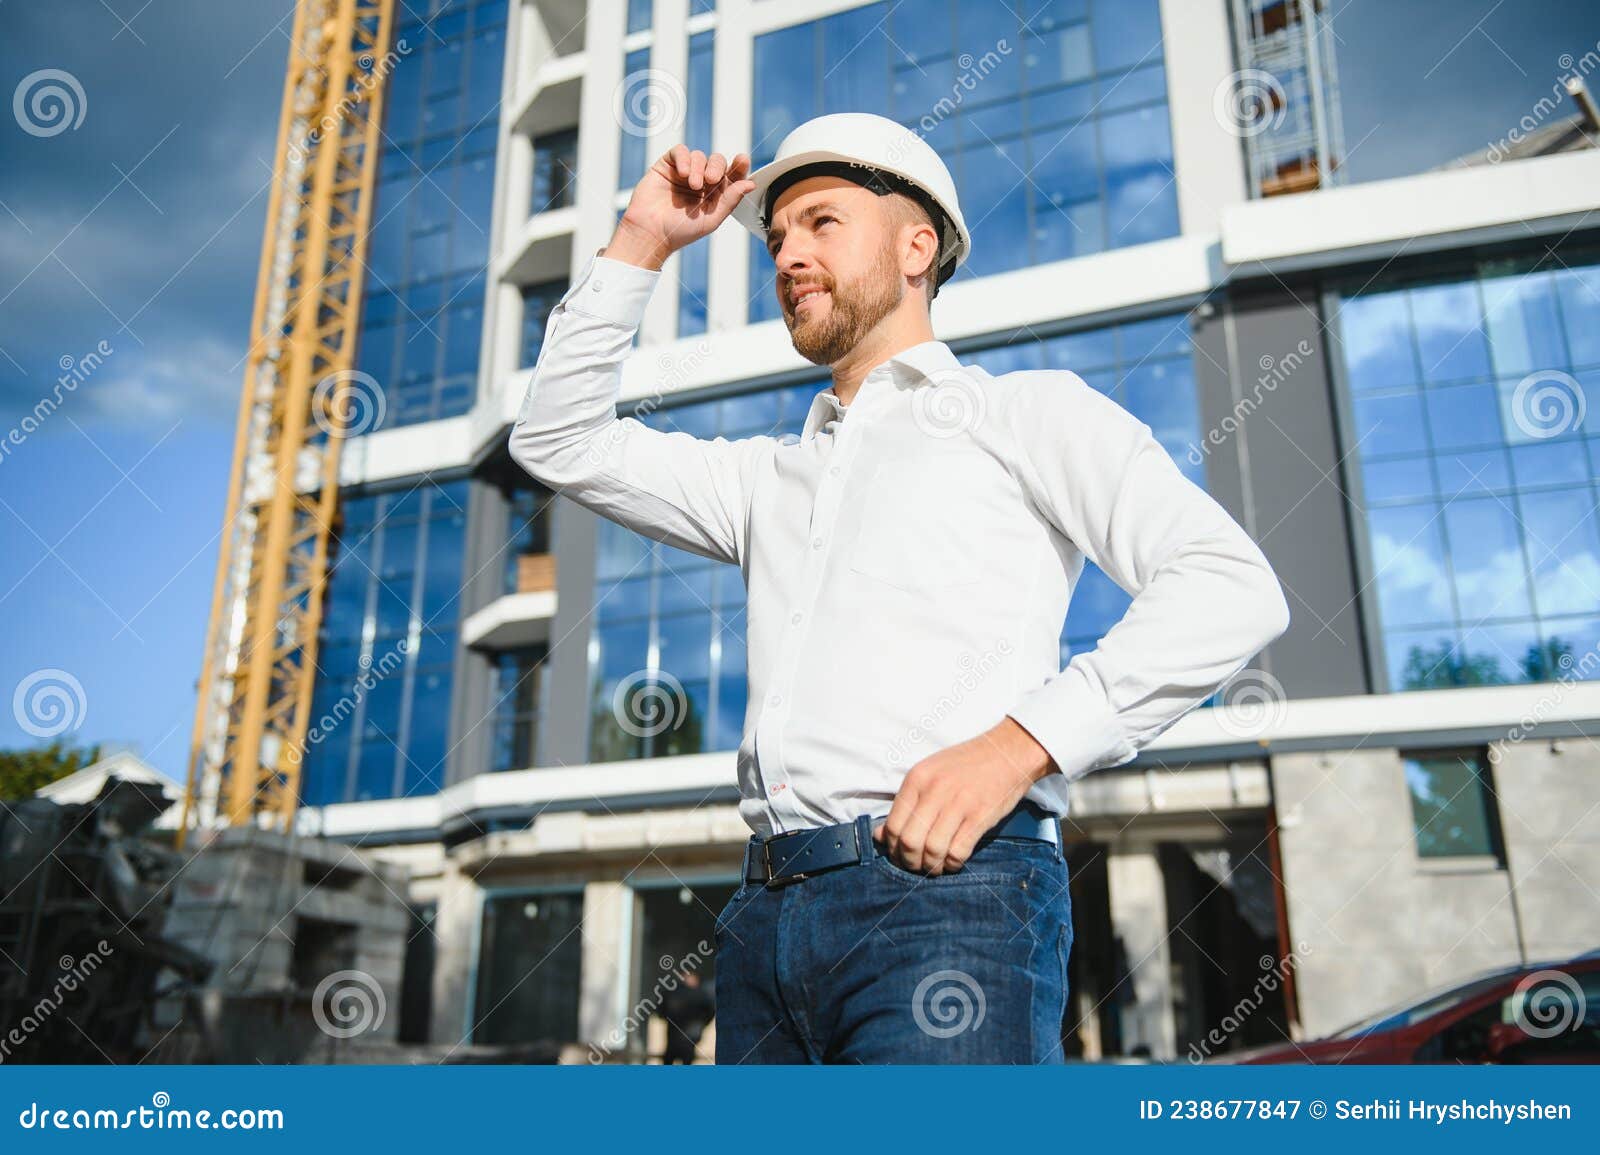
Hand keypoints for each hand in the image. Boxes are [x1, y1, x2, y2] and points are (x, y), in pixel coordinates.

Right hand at [605, 146, 755, 269]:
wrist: (651, 232)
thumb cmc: (681, 231)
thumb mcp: (712, 219)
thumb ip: (730, 200)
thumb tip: (750, 184)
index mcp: (715, 194)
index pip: (731, 175)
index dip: (739, 166)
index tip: (742, 160)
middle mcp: (701, 181)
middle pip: (717, 161)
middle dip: (717, 167)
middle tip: (711, 181)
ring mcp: (683, 173)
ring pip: (699, 156)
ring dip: (698, 168)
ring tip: (693, 185)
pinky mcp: (667, 166)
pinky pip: (680, 152)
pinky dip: (684, 159)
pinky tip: (682, 174)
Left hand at [874, 717, 1057, 875]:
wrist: (1008, 752)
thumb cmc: (966, 765)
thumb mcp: (930, 774)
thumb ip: (906, 804)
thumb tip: (880, 836)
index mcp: (917, 779)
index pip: (892, 825)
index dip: (892, 849)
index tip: (899, 856)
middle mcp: (934, 790)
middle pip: (909, 842)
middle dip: (909, 862)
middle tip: (916, 866)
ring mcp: (958, 803)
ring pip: (932, 850)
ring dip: (931, 867)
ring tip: (935, 866)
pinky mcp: (980, 816)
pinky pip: (957, 852)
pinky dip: (952, 864)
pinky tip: (953, 861)